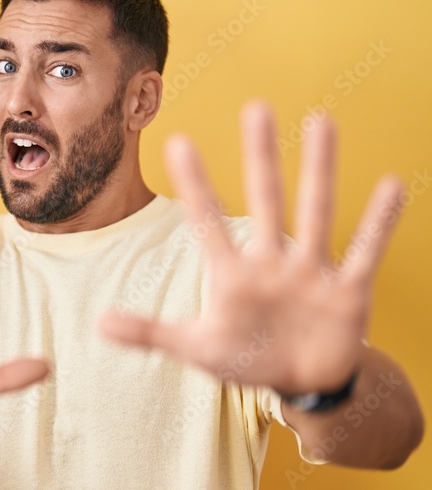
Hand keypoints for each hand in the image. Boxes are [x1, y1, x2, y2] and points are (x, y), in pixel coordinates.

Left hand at [97, 101, 404, 393]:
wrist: (300, 382)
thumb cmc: (246, 357)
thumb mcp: (195, 348)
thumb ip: (149, 333)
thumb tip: (97, 323)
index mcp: (231, 275)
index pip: (207, 222)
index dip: (195, 185)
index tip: (179, 141)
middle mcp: (271, 262)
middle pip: (265, 200)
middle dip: (260, 157)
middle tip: (256, 106)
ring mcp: (310, 273)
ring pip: (315, 212)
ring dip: (320, 169)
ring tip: (320, 120)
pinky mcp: (347, 292)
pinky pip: (365, 252)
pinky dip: (379, 223)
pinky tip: (393, 184)